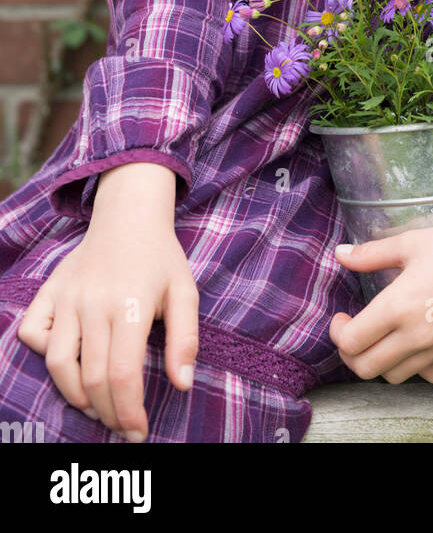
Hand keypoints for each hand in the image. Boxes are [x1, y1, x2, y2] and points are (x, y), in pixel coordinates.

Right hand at [16, 164, 197, 441]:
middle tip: (122, 424)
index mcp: (131, 304)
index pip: (123, 374)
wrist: (129, 215)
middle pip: (93, 377)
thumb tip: (183, 384)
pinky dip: (44, 355)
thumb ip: (185, 339)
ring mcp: (67, 297)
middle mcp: (94, 302)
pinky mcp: (49, 292)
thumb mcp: (185, 292)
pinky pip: (32, 332)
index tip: (138, 431)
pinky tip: (70, 364)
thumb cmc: (160, 258)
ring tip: (97, 406)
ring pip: (58, 363)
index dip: (129, 411)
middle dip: (107, 412)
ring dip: (75, 395)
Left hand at [329, 217, 432, 384]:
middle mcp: (415, 335)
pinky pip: (426, 376)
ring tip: (382, 336)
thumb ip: (371, 254)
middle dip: (351, 352)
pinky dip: (413, 367)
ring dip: (379, 361)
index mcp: (398, 306)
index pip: (350, 341)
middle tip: (355, 330)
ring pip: (392, 377)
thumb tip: (339, 255)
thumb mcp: (411, 242)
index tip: (343, 316)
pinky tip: (413, 343)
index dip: (337, 332)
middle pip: (365, 367)